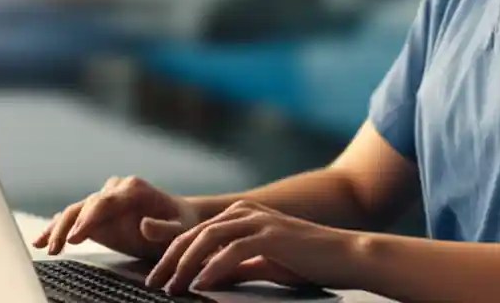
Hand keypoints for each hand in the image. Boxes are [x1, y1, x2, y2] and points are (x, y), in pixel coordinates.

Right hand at [32, 176, 200, 260]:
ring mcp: (104, 199)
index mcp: (133, 188)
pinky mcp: (97, 212)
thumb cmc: (181, 224)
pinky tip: (43, 238)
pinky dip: (58, 226)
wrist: (179, 218)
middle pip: (86, 205)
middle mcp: (115, 189)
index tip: (76, 237)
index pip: (104, 203)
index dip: (89, 219)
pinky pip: (75, 217)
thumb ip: (163, 228)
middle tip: (56, 247)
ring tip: (43, 245)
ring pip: (76, 210)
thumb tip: (142, 224)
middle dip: (69, 226)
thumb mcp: (179, 229)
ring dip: (58, 227)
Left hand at [144, 200, 360, 295]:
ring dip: (185, 264)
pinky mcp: (269, 235)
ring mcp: (257, 221)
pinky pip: (231, 250)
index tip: (158, 278)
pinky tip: (200, 284)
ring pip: (207, 239)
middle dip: (170, 260)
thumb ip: (235, 267)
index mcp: (241, 215)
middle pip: (194, 234)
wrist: (345, 255)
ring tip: (172, 287)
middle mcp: (245, 212)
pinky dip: (212, 268)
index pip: (196, 234)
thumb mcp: (264, 264)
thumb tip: (206, 279)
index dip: (172, 256)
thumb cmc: (307, 262)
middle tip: (154, 283)